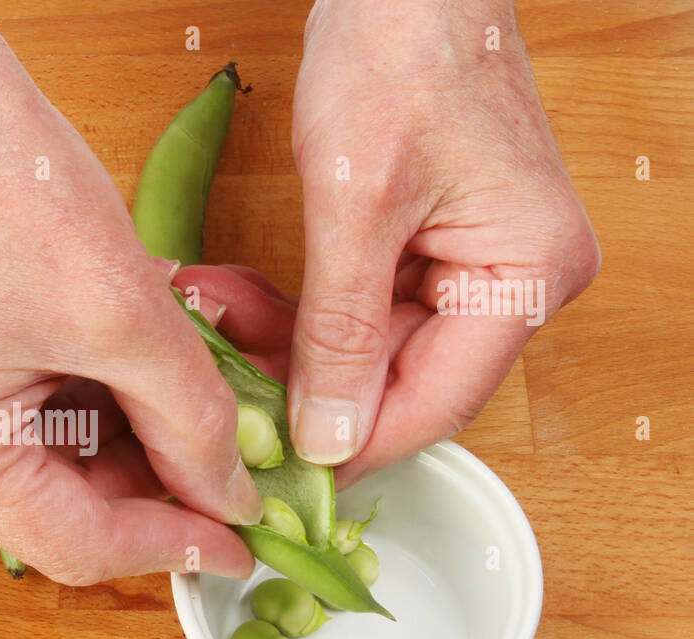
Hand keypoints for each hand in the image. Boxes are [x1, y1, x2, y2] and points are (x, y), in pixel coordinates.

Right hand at [0, 0, 259, 583]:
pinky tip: (113, 373)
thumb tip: (230, 494)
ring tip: (173, 396)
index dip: (169, 546)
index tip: (238, 541)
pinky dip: (61, 413)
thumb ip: (193, 422)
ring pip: (24, 473)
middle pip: (46, 512)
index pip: (74, 544)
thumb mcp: (123, 313)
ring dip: (107, 445)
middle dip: (142, 486)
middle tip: (223, 461)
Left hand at [208, 0, 600, 483]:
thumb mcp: (356, 206)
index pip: (436, 403)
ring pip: (374, 351)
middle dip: (307, 387)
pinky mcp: (437, 247)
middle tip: (229, 391)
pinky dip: (304, 312)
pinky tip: (245, 299)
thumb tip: (328, 436)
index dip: (354, 444)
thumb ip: (341, 333)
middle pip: (404, 382)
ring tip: (223, 325)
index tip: (279, 471)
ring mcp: (478, 264)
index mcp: (525, 275)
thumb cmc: (399, 56)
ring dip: (294, 347)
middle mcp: (515, 280)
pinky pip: (366, 309)